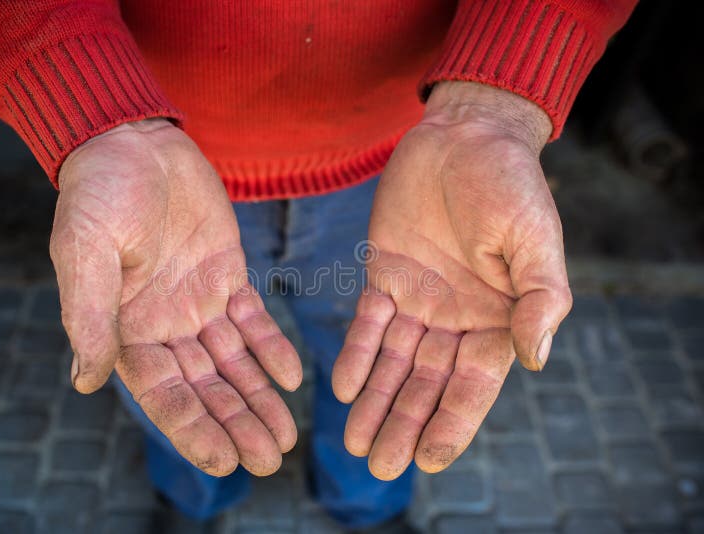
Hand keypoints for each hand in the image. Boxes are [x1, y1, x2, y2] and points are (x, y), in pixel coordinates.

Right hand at [50, 119, 301, 475]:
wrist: (134, 142)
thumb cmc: (97, 194)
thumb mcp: (84, 250)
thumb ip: (89, 315)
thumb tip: (84, 381)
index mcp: (123, 329)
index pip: (161, 392)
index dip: (192, 427)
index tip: (224, 460)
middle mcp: (163, 326)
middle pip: (204, 386)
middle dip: (235, 423)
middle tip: (269, 459)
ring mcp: (197, 303)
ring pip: (233, 362)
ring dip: (259, 397)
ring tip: (286, 436)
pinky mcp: (226, 276)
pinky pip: (252, 320)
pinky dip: (271, 348)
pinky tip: (293, 378)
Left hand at [332, 82, 571, 479]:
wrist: (465, 137)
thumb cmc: (510, 184)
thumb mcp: (535, 239)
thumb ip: (539, 298)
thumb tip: (535, 360)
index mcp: (499, 318)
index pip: (474, 383)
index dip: (452, 422)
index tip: (428, 460)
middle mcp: (457, 318)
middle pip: (427, 383)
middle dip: (404, 424)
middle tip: (378, 467)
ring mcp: (420, 300)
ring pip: (394, 362)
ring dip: (375, 401)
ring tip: (352, 442)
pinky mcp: (386, 276)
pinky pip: (369, 323)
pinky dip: (357, 354)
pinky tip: (342, 388)